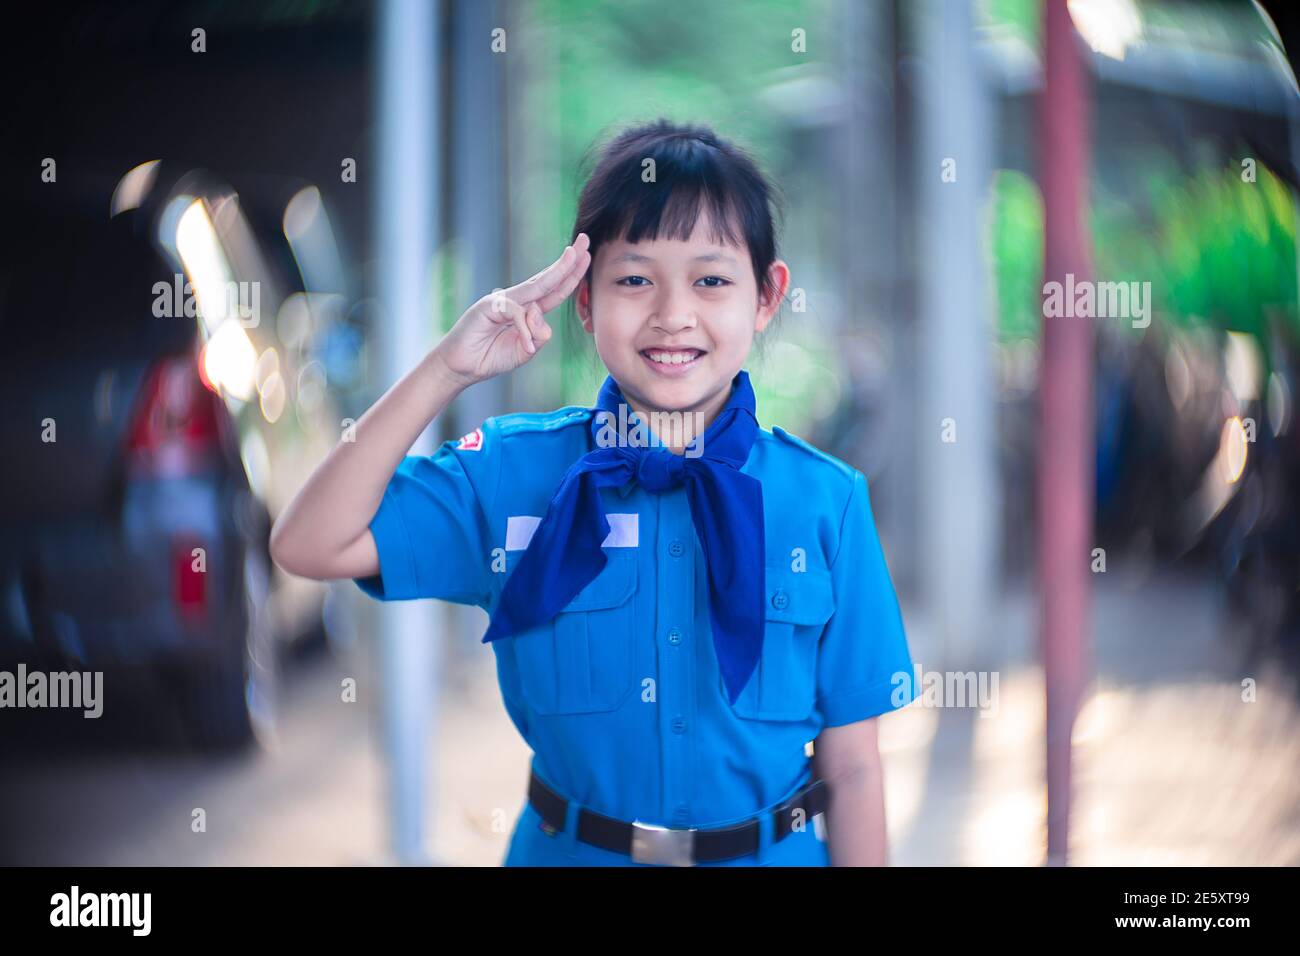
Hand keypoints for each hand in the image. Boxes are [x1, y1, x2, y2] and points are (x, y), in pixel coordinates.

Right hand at [433, 233, 590, 386]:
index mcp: (528, 310)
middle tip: (585, 239)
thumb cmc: (490, 357)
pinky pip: (517, 313)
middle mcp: (517, 300)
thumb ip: (539, 336)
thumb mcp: (525, 351)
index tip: (587, 257)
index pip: (554, 290)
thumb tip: (540, 314)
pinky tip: (526, 347)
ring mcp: (502, 301)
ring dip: (557, 271)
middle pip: (548, 278)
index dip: (571, 275)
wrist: (461, 368)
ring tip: (573, 256)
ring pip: (536, 286)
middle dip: (569, 259)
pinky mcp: (488, 306)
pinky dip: (524, 331)